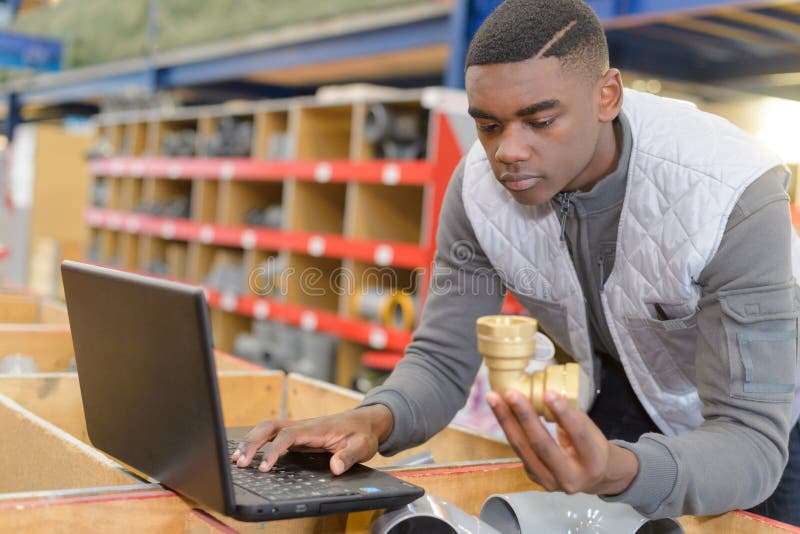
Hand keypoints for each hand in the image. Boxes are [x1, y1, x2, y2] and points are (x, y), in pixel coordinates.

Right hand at [230, 404, 392, 474]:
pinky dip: (257, 442)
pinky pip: (273, 436)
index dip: (273, 450)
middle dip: (252, 442)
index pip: (288, 436)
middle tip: (239, 461)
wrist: (365, 422)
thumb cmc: (362, 434)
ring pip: (268, 429)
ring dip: (251, 441)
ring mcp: (298, 429)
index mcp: (316, 428)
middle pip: (270, 427)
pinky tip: (247, 454)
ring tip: (236, 459)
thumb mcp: (362, 447)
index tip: (264, 467)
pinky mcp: (297, 435)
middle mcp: (303, 426)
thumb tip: (335, 467)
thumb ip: (349, 456)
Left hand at [487, 390, 637, 495]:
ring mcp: (549, 482)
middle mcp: (571, 477)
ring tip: (494, 399)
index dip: (562, 413)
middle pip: (543, 445)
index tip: (548, 393)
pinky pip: (518, 450)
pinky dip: (508, 428)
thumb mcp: (589, 430)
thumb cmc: (590, 447)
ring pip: (523, 449)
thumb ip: (569, 416)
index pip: (577, 435)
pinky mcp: (534, 478)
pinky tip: (500, 410)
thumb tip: (545, 394)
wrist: (591, 477)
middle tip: (511, 394)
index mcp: (592, 461)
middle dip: (524, 417)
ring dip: (506, 420)